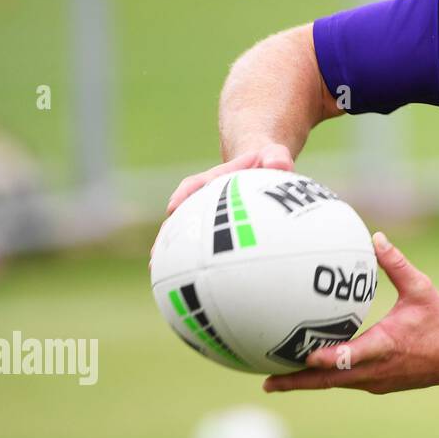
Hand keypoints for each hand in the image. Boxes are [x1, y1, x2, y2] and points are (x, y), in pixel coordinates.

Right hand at [151, 143, 293, 267]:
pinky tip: (194, 282)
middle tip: (156, 252)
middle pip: (182, 214)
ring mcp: (209, 212)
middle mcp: (206, 196)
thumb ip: (276, 157)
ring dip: (173, 251)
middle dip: (169, 232)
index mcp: (218, 178)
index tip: (173, 206)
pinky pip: (207, 244)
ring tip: (159, 270)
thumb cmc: (270, 162)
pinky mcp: (219, 227)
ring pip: (187, 232)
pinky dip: (199, 259)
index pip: (196, 184)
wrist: (265, 166)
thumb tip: (282, 164)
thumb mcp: (274, 155)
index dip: (184, 195)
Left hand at [262, 231, 438, 394]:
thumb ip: (397, 264)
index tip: (304, 355)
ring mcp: (376, 381)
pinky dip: (325, 379)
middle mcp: (376, 369)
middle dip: (298, 382)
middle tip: (267, 383)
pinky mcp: (378, 384)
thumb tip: (376, 237)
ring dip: (306, 383)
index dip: (327, 357)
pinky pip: (345, 382)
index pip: (351, 356)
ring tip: (275, 380)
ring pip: (334, 384)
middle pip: (330, 380)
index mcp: (385, 345)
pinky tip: (308, 372)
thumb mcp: (421, 289)